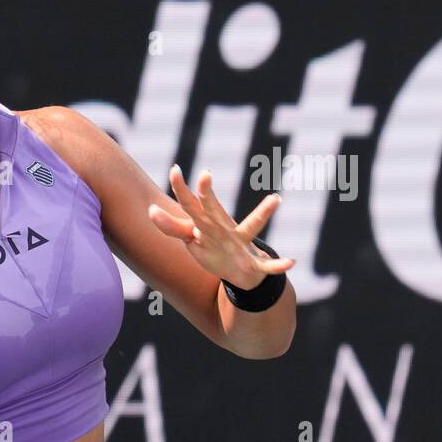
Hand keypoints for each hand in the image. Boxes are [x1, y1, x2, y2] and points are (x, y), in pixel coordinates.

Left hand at [148, 165, 295, 289]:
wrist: (241, 272)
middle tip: (203, 176)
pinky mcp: (253, 263)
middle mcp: (226, 229)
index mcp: (209, 224)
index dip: (182, 190)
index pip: (192, 205)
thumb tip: (150, 209)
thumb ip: (171, 226)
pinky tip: (291, 262)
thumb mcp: (192, 237)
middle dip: (207, 197)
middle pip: (213, 212)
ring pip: (251, 228)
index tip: (174, 169)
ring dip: (262, 214)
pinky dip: (277, 264)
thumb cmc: (213, 247)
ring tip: (275, 199)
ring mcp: (241, 244)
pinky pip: (267, 265)